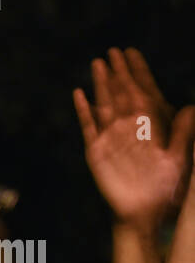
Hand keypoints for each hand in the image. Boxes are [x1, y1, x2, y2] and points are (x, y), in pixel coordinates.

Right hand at [74, 47, 194, 230]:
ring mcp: (111, 138)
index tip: (133, 53)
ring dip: (101, 84)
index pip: (143, 91)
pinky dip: (84, 110)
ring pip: (106, 104)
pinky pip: (89, 126)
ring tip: (97, 63)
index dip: (138, 72)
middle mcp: (130, 128)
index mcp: (150, 126)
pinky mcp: (96, 151)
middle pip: (122, 93)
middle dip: (118, 72)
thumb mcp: (178, 158)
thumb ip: (182, 133)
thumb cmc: (164, 187)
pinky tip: (80, 94)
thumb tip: (190, 107)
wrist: (143, 211)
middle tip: (112, 51)